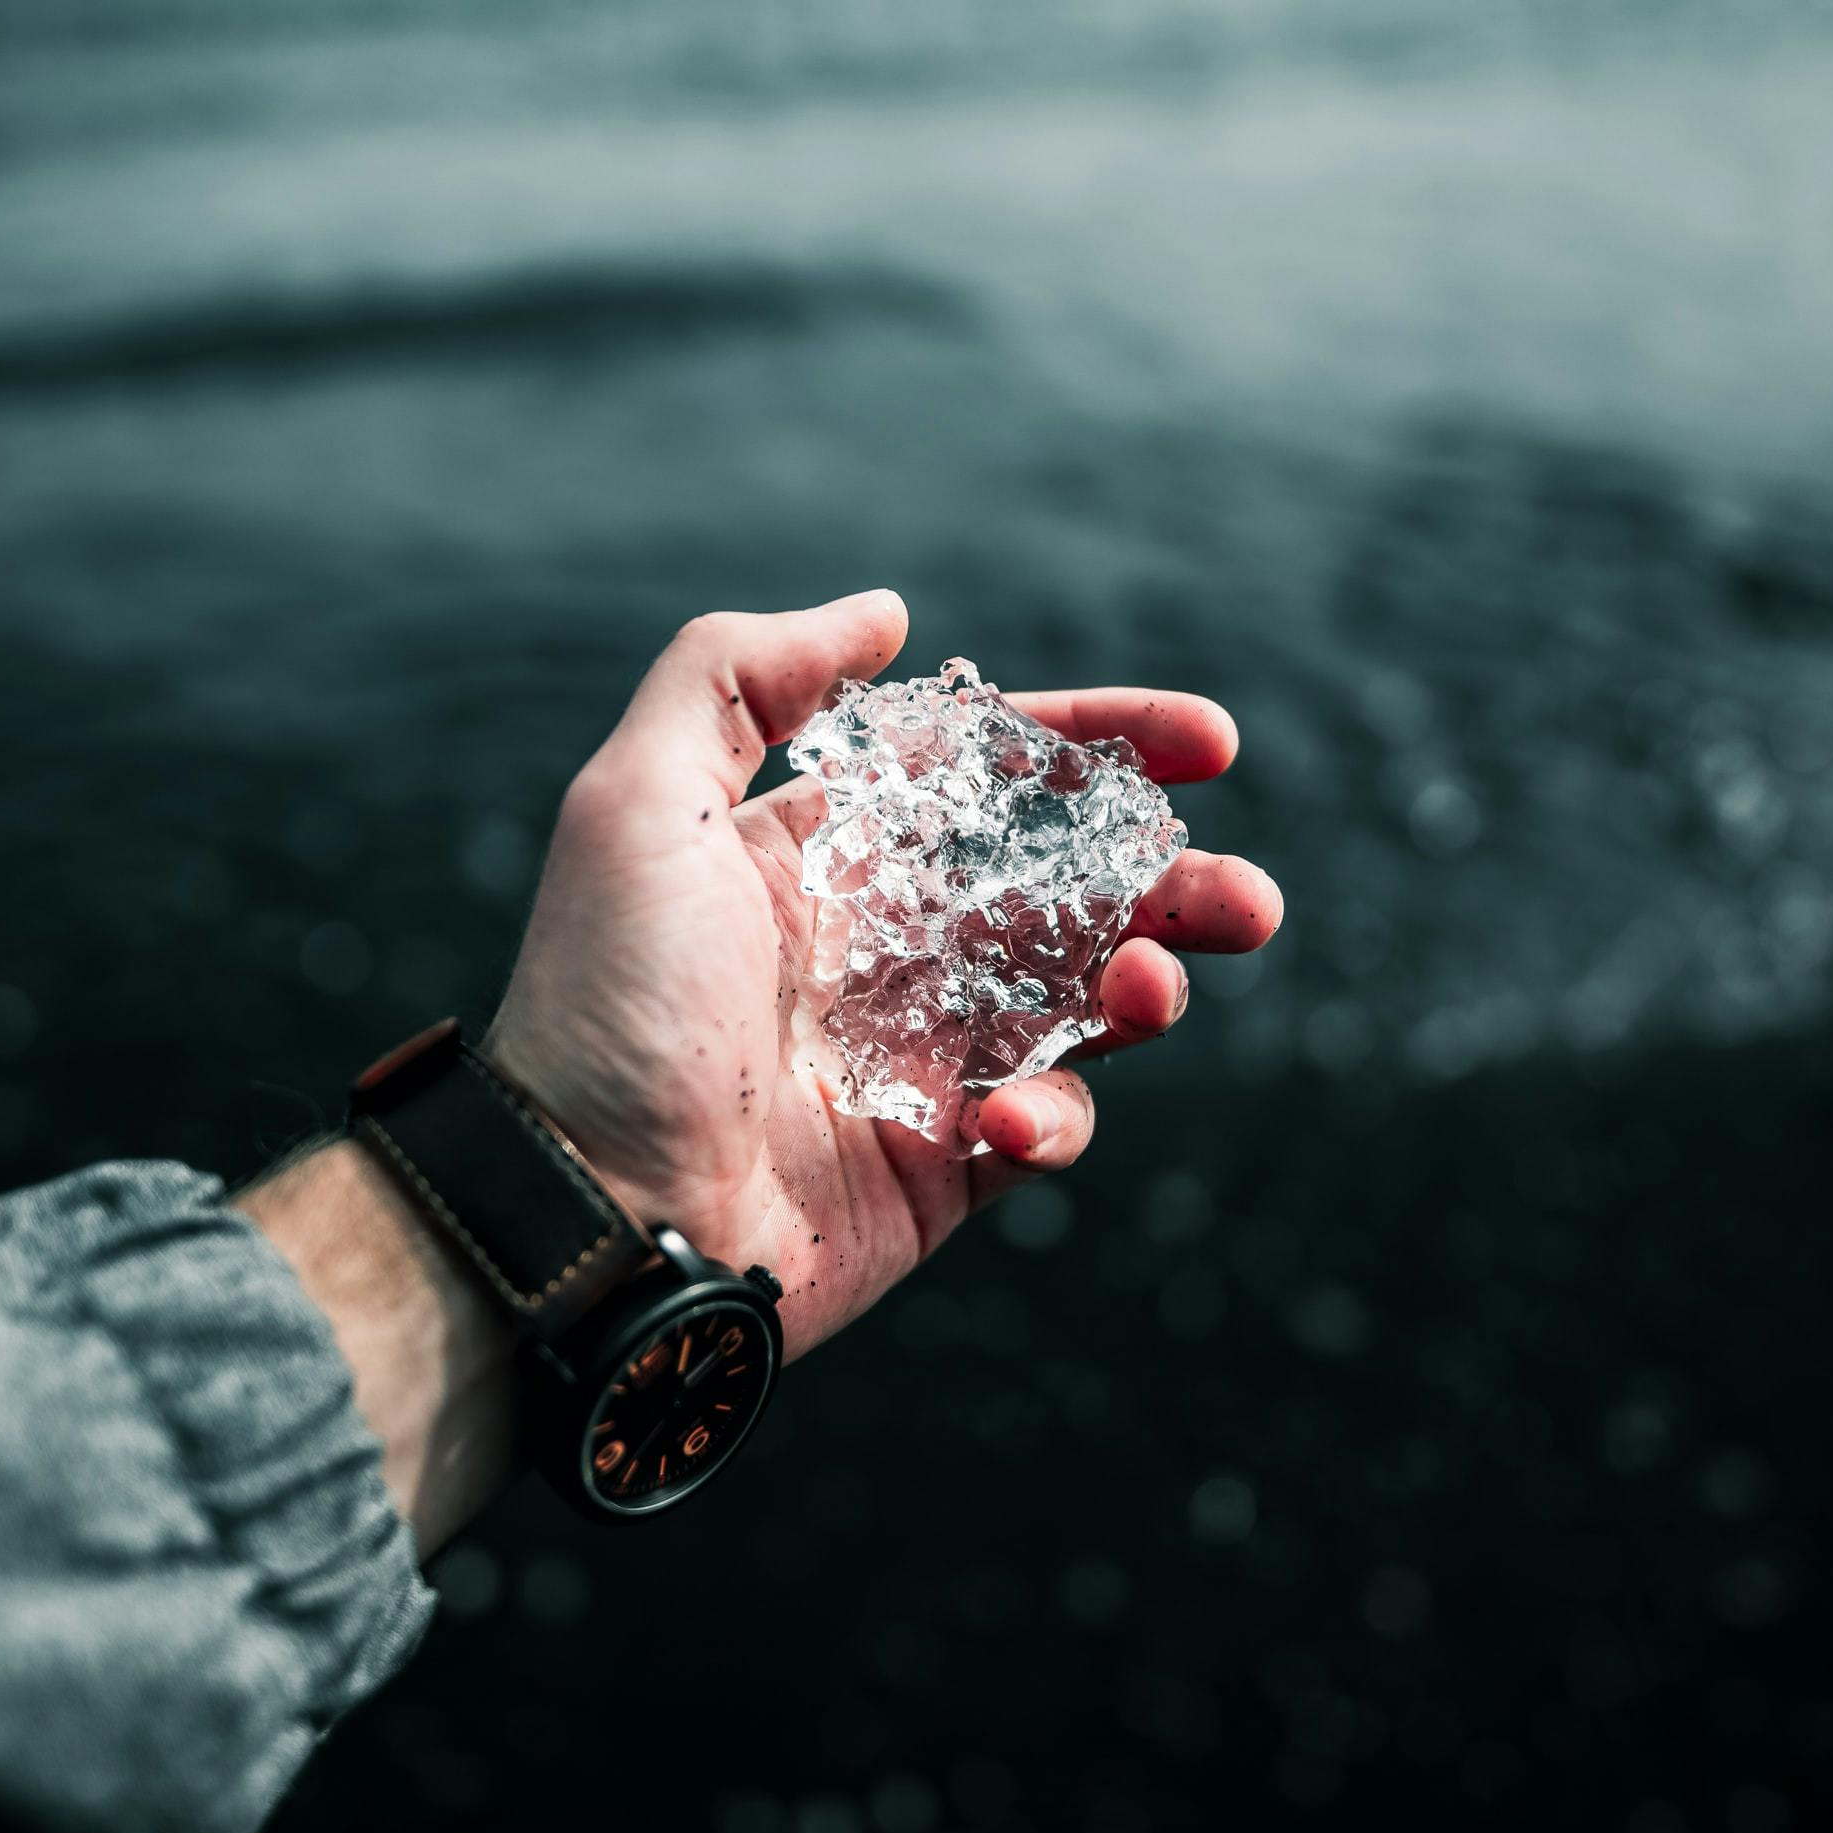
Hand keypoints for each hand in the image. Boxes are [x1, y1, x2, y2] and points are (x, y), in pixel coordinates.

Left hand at [485, 589, 1284, 1353]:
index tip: (1208, 743)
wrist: (588, 1219)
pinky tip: (1009, 1122)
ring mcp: (916, 1062)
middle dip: (1169, 883)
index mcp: (823, 857)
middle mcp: (880, 951)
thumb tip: (885, 613)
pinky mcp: (937, 1169)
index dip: (1101, 744)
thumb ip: (741, 676)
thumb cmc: (606, 1006)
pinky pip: (1044, 1125)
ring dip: (1146, 988)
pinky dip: (1055, 1117)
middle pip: (1066, 890)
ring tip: (1156, 985)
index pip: (989, 777)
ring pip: (1082, 1004)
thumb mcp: (637, 803)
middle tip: (1244, 897)